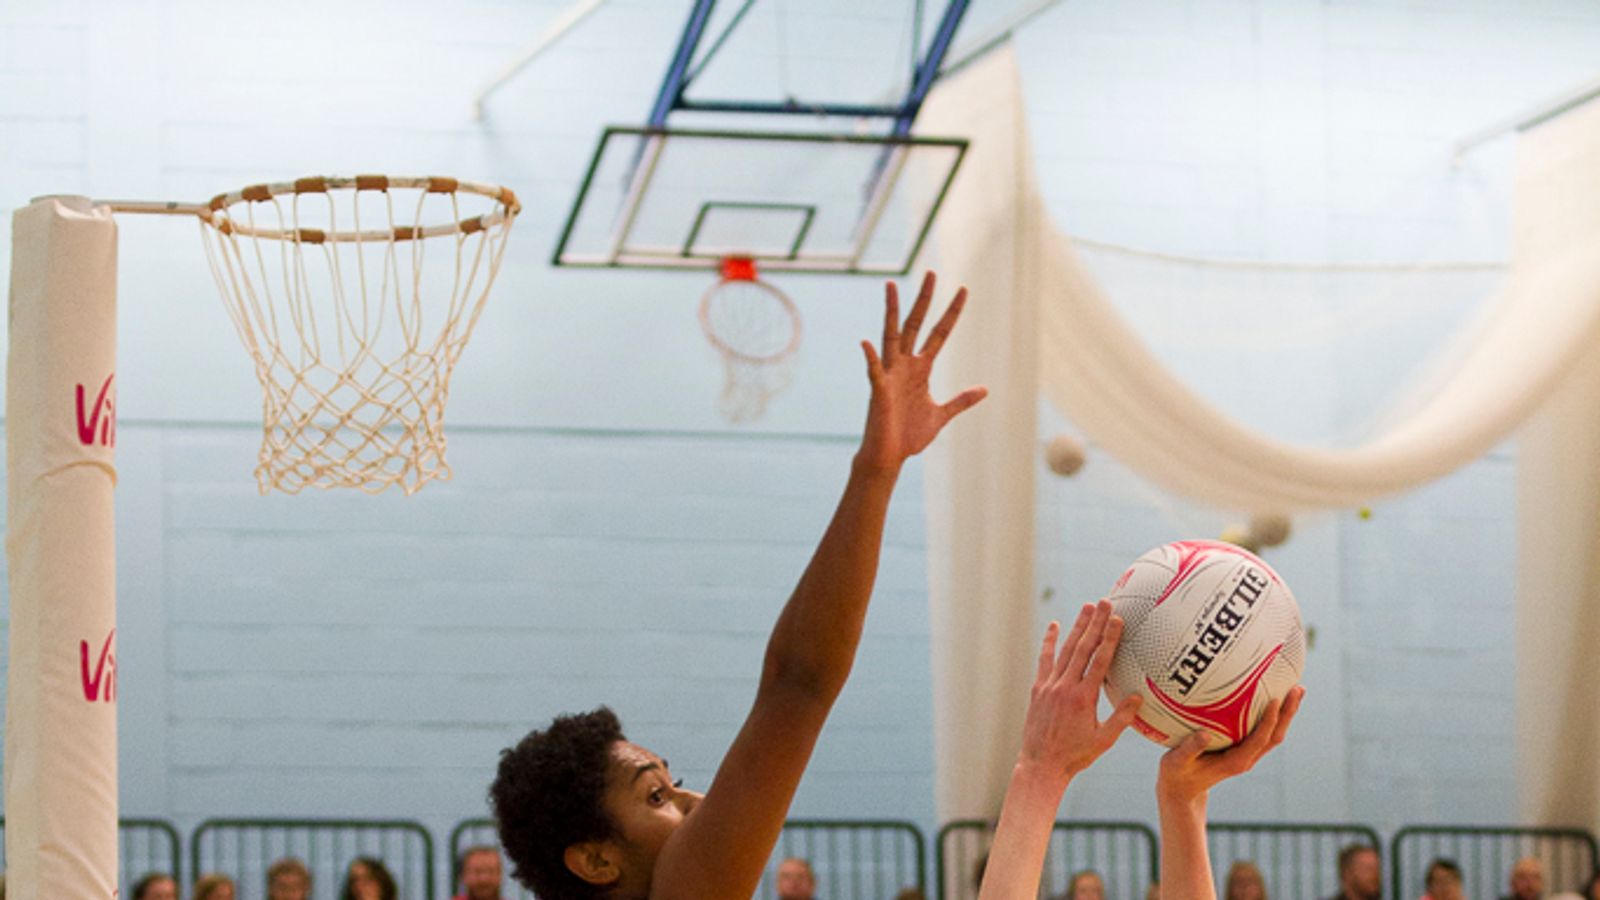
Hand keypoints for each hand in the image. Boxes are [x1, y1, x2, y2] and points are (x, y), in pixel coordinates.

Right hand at [857, 271, 987, 470]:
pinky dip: (870, 358)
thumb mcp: (941, 415)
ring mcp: (890, 375)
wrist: (890, 456)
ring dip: (892, 312)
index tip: (963, 290)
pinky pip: (874, 371)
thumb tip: (984, 389)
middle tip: (931, 272)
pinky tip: (866, 344)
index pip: (939, 333)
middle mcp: (905, 365)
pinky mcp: (878, 391)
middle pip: (916, 324)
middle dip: (924, 299)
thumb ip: (961, 400)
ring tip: (891, 286)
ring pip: (891, 336)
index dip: (951, 312)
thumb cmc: (910, 435)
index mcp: (921, 368)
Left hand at [1017, 601, 1142, 782]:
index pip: (1100, 661)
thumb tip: (1139, 696)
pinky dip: (1049, 642)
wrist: (1041, 765)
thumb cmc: (1076, 756)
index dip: (1110, 639)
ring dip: (1077, 627)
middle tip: (1104, 602)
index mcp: (1083, 698)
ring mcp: (1049, 686)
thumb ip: (1121, 717)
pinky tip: (1054, 625)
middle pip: (1083, 649)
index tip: (1118, 620)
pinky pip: (1044, 661)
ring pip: (1065, 651)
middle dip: (1095, 624)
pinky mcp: (1038, 689)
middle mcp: (1064, 687)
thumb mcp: (1104, 740)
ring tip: (1087, 608)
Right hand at [1156, 685, 1304, 806]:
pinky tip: (1270, 697)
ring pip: (1273, 733)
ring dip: (1286, 713)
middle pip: (1275, 736)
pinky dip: (1272, 715)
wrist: (1182, 790)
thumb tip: (1204, 733)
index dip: (1269, 720)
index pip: (1259, 739)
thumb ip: (1190, 748)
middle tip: (1298, 688)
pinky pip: (1262, 731)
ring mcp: (1246, 754)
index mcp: (1235, 762)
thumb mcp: (1177, 762)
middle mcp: (1246, 758)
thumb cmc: (1177, 775)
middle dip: (1288, 713)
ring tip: (1295, 689)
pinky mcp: (1242, 749)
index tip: (1275, 699)